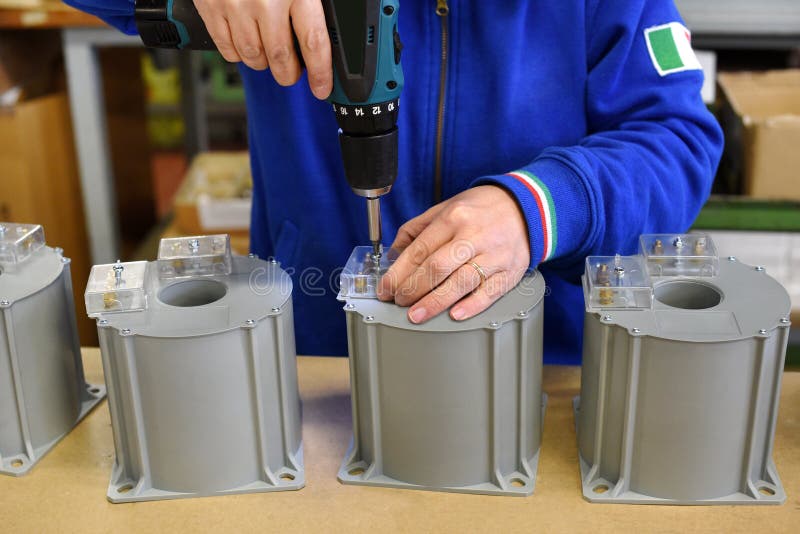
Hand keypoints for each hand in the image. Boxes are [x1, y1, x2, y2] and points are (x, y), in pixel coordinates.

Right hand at [194, 0, 332, 98]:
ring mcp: (234, 6)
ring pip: (254, 57)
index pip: (313, 43)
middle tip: (294, 73)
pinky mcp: (211, 8)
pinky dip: (239, 53)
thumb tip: (327, 33)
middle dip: (290, 73)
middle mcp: (265, 1)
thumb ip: (314, 1)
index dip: (320, 72)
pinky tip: (247, 41)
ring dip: (265, 62)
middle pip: (282, 58)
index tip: (322, 88)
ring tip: (270, 53)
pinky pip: (227, 49)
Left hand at [377, 185, 530, 322]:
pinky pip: (489, 292)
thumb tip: (394, 254)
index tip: (386, 288)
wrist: (527, 208)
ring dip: (435, 302)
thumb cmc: (481, 210)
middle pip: (437, 268)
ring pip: (460, 282)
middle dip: (412, 289)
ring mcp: (494, 255)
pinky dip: (472, 305)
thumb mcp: (446, 207)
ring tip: (416, 315)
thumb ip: (417, 229)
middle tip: (398, 302)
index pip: (420, 250)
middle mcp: (473, 236)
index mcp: (453, 218)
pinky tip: (455, 315)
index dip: (398, 273)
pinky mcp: (510, 272)